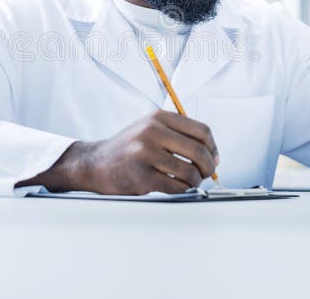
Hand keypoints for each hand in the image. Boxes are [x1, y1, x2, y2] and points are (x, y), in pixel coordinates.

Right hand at [17, 109, 218, 194]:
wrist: (96, 163)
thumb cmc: (128, 148)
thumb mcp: (150, 129)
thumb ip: (179, 135)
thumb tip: (213, 155)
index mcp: (159, 118)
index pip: (202, 130)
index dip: (213, 147)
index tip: (213, 157)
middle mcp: (152, 132)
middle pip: (199, 151)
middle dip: (208, 167)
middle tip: (205, 173)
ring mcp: (146, 153)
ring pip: (189, 172)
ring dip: (194, 181)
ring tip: (188, 181)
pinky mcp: (142, 176)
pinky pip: (175, 187)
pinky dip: (181, 190)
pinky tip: (175, 187)